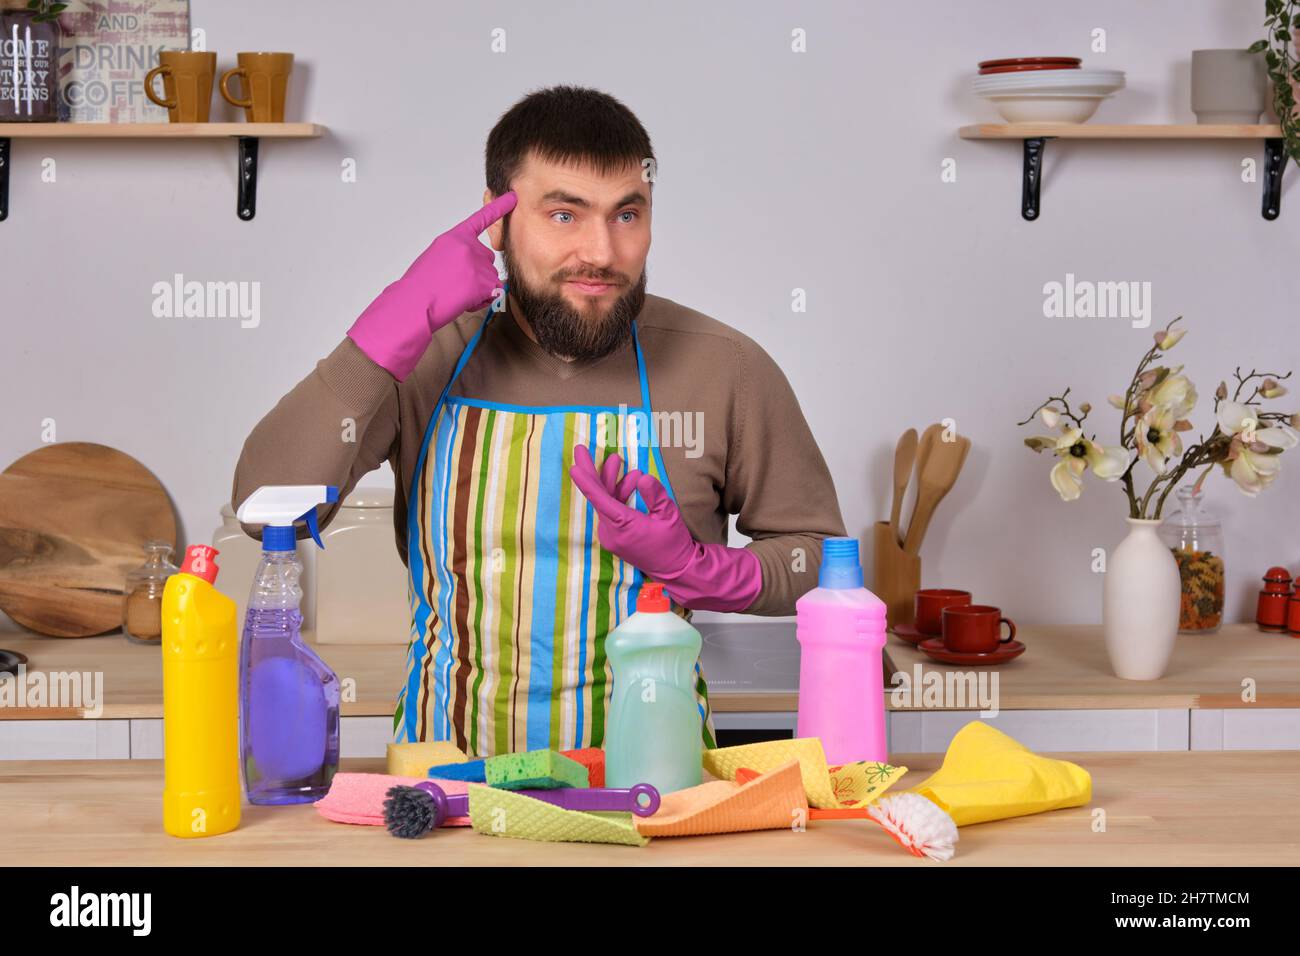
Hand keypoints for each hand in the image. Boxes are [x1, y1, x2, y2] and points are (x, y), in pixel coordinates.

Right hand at [347, 191, 516, 379]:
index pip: (479, 220)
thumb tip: (472, 267)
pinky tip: (465, 301)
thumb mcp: (436, 257)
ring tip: (456, 293)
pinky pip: (494, 291)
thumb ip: (456, 254)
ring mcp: (477, 263)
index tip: (512, 197)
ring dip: (479, 287)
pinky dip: (483, 299)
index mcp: (454, 237)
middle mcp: (468, 246)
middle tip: (455, 283)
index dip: (497, 208)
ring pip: (491, 276)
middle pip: (486, 258)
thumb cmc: (420, 284)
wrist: (415, 302)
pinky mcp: (484, 281)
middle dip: (477, 272)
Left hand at [569, 446, 762, 611]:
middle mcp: (611, 532)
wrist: (676, 568)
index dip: (586, 482)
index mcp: (623, 526)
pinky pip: (612, 511)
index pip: (600, 500)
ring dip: (611, 482)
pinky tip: (631, 481)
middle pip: (598, 498)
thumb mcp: (669, 516)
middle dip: (592, 472)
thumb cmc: (674, 542)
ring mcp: (612, 535)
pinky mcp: (616, 536)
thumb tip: (643, 478)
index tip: (575, 466)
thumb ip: (656, 496)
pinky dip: (618, 495)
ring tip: (617, 460)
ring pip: (605, 502)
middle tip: (581, 450)